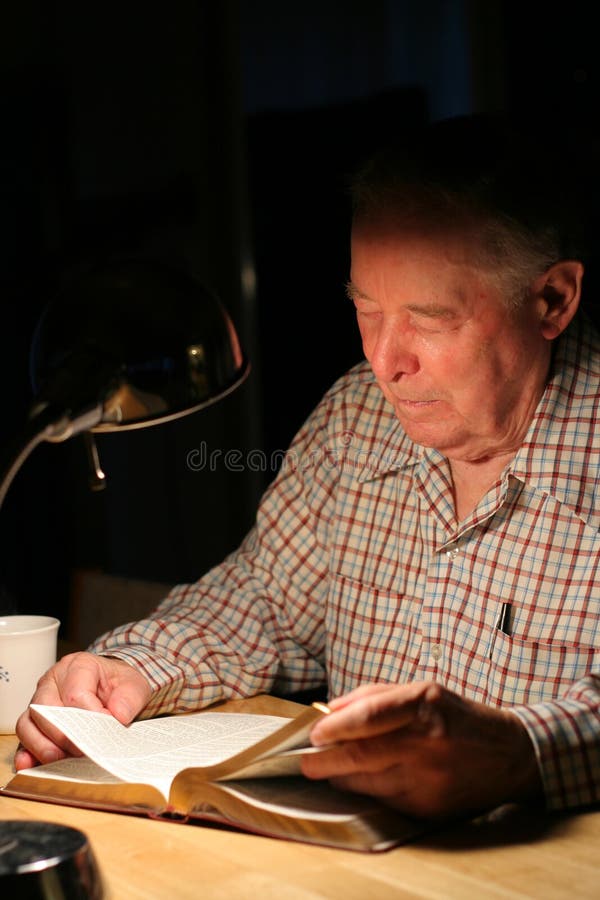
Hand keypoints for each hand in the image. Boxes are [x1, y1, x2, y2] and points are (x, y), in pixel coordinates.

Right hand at [14, 652, 151, 769]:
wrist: (114, 688)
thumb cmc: (119, 685)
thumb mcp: (134, 686)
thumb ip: (129, 699)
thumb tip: (117, 716)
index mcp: (78, 666)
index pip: (75, 694)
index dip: (88, 718)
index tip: (103, 733)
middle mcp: (53, 681)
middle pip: (45, 708)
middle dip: (63, 735)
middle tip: (82, 753)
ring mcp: (40, 701)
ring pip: (28, 723)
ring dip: (42, 746)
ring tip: (61, 761)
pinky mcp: (34, 721)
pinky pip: (25, 737)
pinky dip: (26, 753)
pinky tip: (31, 765)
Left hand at [301, 681, 542, 818]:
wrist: (511, 755)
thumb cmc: (457, 716)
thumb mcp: (422, 690)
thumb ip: (374, 696)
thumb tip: (330, 710)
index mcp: (424, 704)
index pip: (367, 718)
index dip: (334, 727)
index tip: (314, 734)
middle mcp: (427, 742)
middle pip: (361, 756)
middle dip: (325, 760)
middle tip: (307, 762)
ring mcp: (430, 779)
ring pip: (368, 783)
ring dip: (341, 777)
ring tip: (329, 770)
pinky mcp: (431, 807)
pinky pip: (386, 801)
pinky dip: (368, 792)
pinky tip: (361, 783)